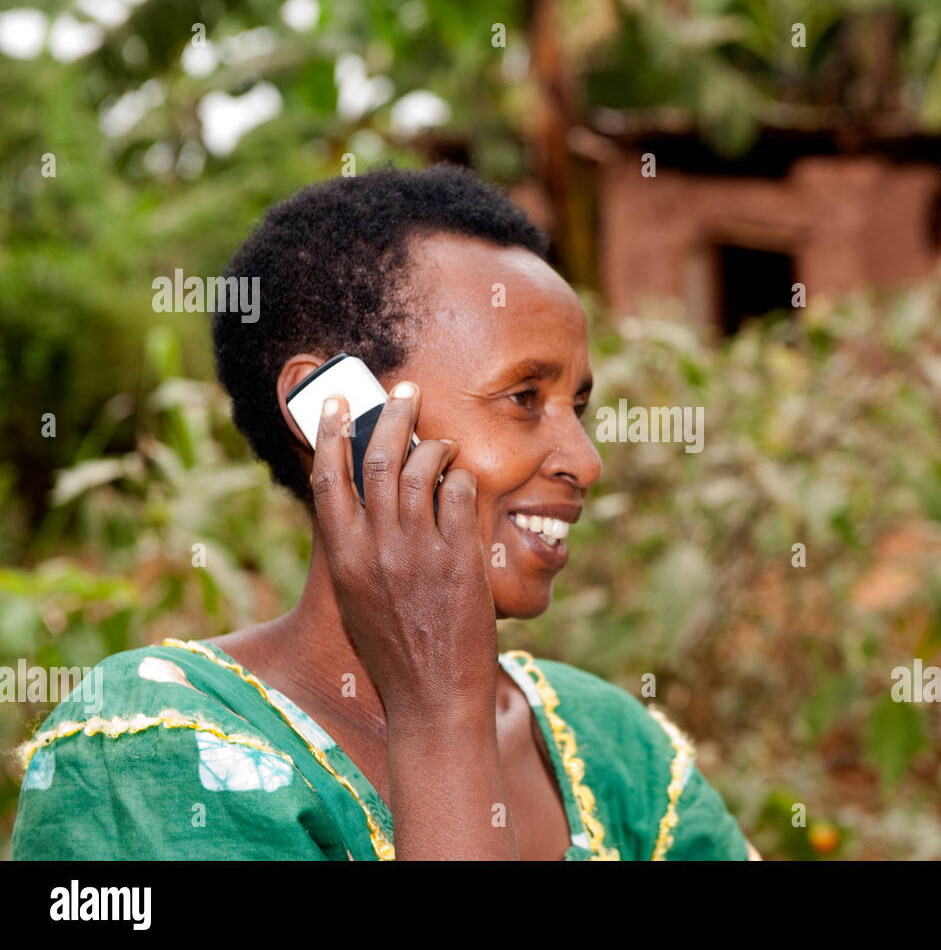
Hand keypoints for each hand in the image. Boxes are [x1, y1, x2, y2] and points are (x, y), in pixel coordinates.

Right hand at [310, 381, 497, 718]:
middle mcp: (376, 549)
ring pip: (423, 470)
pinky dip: (462, 477)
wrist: (433, 698)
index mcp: (343, 558)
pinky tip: (465, 479)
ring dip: (434, 444)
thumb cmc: (396, 651)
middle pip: (379, 462)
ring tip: (441, 440)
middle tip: (403, 391)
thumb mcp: (358, 599)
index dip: (329, 433)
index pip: (328, 479)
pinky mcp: (460, 558)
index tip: (334, 404)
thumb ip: (356, 549)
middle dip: (390, 417)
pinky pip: (461, 494)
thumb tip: (360, 502)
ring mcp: (419, 551)